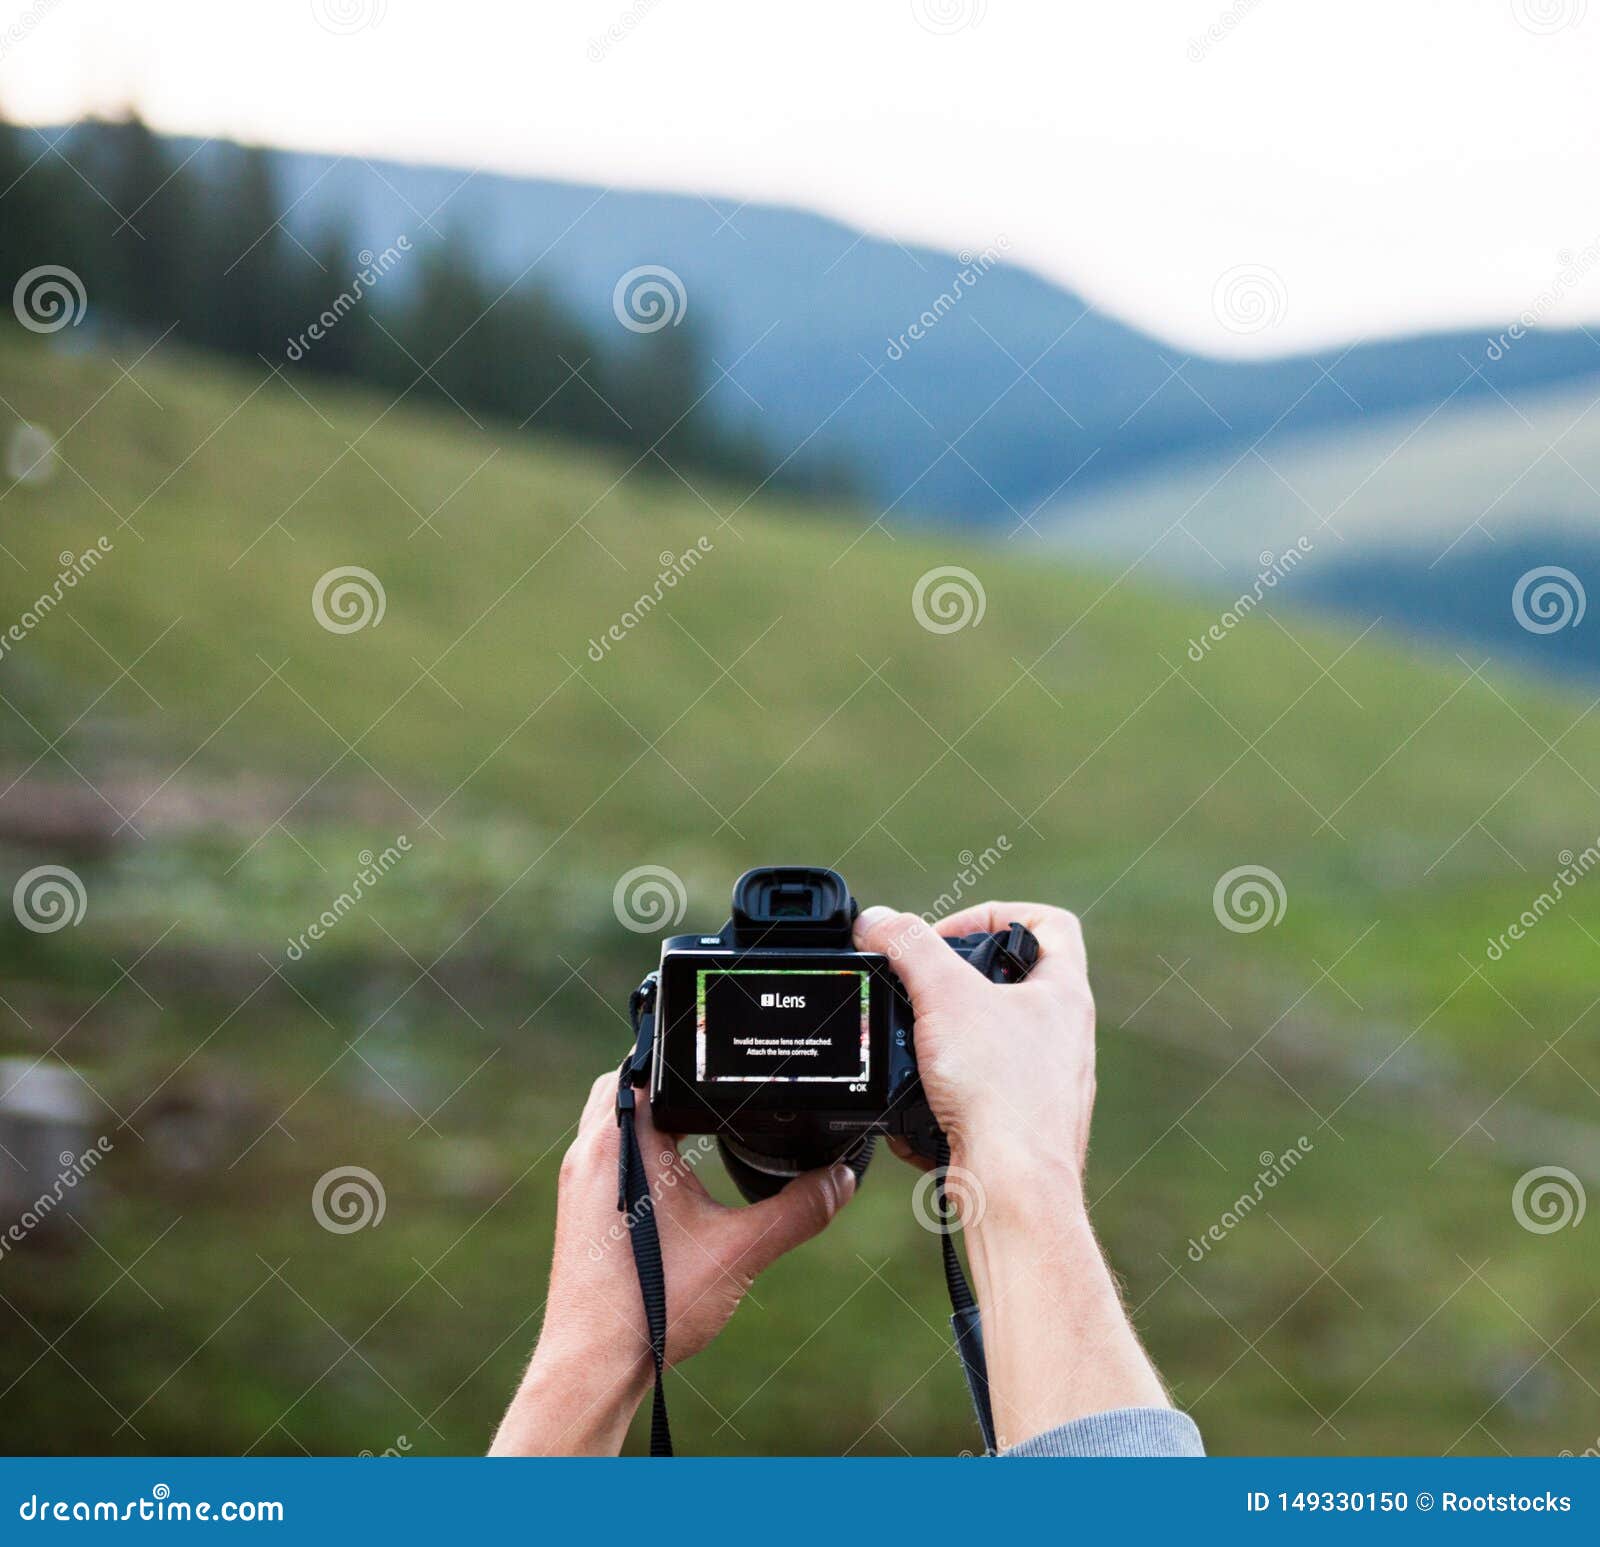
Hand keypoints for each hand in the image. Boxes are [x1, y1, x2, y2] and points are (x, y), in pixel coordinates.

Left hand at [489, 1071, 855, 1454]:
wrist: (592, 1367)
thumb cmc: (652, 1305)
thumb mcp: (742, 1250)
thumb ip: (798, 1210)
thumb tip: (842, 1180)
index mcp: (625, 1140)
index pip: (649, 1063)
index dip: (686, 1054)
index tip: (725, 1062)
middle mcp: (591, 1151)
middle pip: (627, 1084)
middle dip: (669, 1083)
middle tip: (716, 1093)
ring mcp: (576, 1182)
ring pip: (613, 1121)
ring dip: (650, 1117)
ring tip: (700, 1129)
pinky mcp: (576, 1212)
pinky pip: (606, 1155)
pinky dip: (637, 1151)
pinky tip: (672, 1180)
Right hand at [852, 901, 1094, 1190]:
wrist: (1013, 1190)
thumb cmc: (1002, 1094)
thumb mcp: (945, 994)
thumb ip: (907, 946)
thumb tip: (876, 920)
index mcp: (1064, 994)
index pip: (1050, 922)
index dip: (999, 913)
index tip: (950, 935)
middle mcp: (1063, 1037)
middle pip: (1013, 982)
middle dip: (957, 983)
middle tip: (920, 989)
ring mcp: (1045, 1084)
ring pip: (991, 1042)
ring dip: (945, 1040)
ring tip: (913, 1045)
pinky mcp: (1019, 1125)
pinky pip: (977, 1092)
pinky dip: (942, 1091)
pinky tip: (918, 1097)